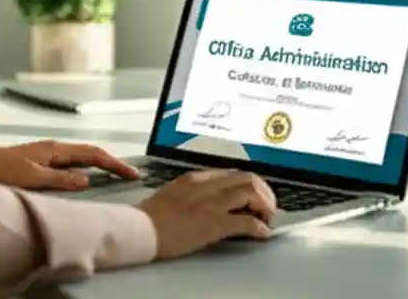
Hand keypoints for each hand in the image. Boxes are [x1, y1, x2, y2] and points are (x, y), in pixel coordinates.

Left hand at [0, 139, 139, 189]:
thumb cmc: (2, 170)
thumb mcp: (32, 177)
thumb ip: (60, 179)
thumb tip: (87, 180)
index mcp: (55, 150)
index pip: (92, 154)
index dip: (113, 163)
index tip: (131, 173)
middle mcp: (54, 148)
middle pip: (91, 152)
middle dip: (112, 162)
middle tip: (131, 174)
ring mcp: (48, 153)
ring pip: (82, 156)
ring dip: (101, 164)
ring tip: (117, 174)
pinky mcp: (42, 160)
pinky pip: (72, 162)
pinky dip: (87, 166)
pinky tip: (90, 175)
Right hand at [136, 169, 276, 258]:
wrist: (140, 229)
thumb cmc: (150, 216)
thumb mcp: (172, 193)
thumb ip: (192, 192)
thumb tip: (209, 199)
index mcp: (196, 178)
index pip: (232, 174)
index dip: (248, 184)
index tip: (254, 195)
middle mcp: (207, 186)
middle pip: (247, 178)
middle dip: (263, 192)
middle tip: (267, 206)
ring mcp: (211, 203)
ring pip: (251, 193)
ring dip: (265, 206)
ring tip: (266, 218)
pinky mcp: (214, 223)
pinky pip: (246, 222)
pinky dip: (259, 228)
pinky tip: (262, 234)